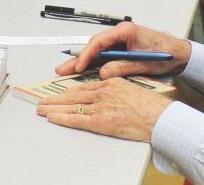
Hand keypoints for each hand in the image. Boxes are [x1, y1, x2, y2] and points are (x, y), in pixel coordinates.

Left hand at [37, 77, 172, 141]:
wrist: (161, 118)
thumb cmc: (152, 108)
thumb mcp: (132, 90)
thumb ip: (116, 90)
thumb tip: (109, 97)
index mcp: (111, 82)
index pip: (84, 86)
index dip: (69, 90)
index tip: (59, 92)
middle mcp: (103, 91)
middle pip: (74, 94)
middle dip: (56, 97)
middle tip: (43, 100)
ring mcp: (101, 106)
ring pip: (72, 105)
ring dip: (54, 107)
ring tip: (41, 108)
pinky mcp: (102, 120)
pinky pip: (77, 118)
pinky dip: (62, 117)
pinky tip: (52, 117)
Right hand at [56, 22, 190, 79]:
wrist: (180, 54)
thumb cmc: (166, 53)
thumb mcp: (145, 63)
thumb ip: (123, 67)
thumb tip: (103, 73)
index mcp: (125, 31)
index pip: (100, 41)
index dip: (87, 54)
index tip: (79, 66)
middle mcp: (120, 34)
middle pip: (93, 47)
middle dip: (77, 59)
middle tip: (62, 69)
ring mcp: (119, 42)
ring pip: (96, 52)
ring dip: (82, 62)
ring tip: (65, 71)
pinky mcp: (120, 50)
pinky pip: (103, 57)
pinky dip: (92, 64)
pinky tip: (81, 72)